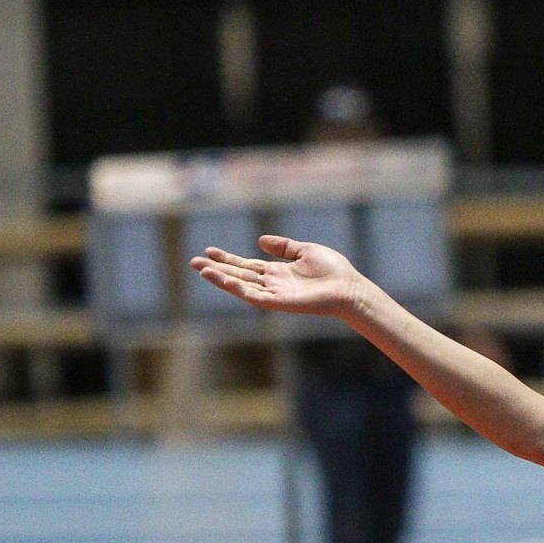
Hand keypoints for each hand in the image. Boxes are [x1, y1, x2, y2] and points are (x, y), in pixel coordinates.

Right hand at [190, 234, 365, 317]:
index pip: (247, 265)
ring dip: (221, 279)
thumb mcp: (305, 251)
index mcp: (278, 272)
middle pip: (239, 275)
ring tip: (202, 270)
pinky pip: (254, 296)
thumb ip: (283, 246)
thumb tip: (260, 240)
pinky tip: (224, 280)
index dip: (228, 259)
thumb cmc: (334, 271)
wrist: (349, 289)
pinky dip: (238, 288)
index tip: (209, 251)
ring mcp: (275, 294)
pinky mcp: (279, 302)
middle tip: (194, 261)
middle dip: (217, 269)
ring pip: (242, 286)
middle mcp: (273, 283)